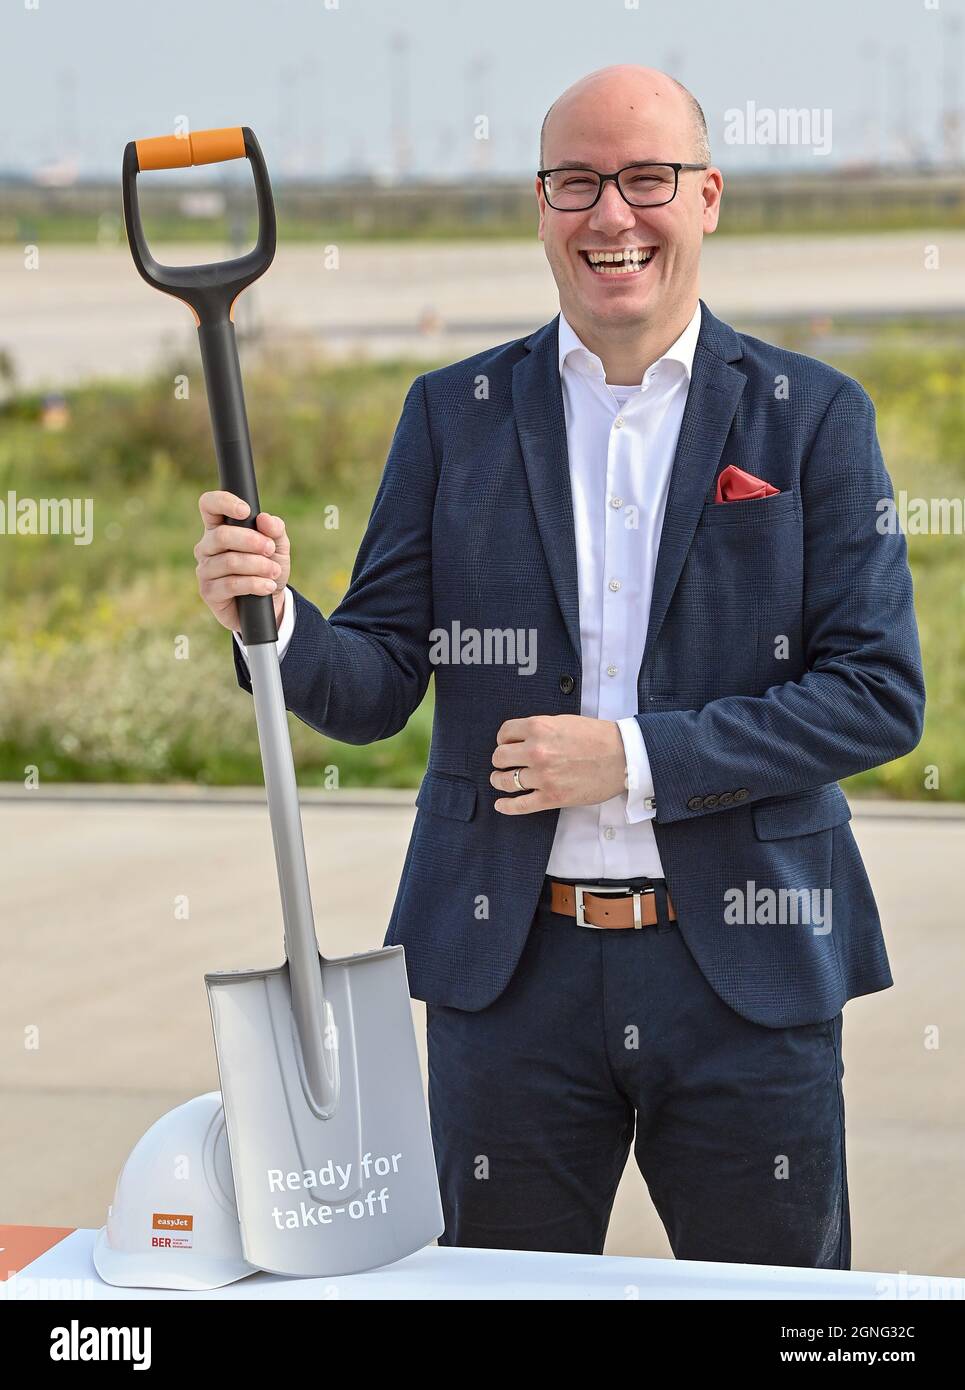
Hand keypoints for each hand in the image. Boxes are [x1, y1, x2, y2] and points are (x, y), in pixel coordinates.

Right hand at [195, 491, 290, 631]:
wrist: (269, 604)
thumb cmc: (268, 569)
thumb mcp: (279, 548)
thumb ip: (275, 530)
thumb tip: (264, 519)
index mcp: (219, 528)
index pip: (209, 505)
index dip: (223, 502)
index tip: (246, 511)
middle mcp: (207, 547)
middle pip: (222, 535)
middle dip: (252, 541)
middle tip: (270, 549)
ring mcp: (205, 569)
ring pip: (230, 561)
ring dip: (258, 566)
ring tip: (274, 572)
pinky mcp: (209, 592)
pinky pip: (231, 584)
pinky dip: (255, 584)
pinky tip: (268, 586)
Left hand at [489, 715, 626, 813]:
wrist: (622, 756)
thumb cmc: (597, 737)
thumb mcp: (563, 721)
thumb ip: (540, 729)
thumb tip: (522, 740)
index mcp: (538, 728)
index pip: (504, 733)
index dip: (504, 739)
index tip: (507, 744)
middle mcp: (536, 751)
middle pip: (499, 757)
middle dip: (501, 760)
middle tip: (506, 763)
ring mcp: (542, 776)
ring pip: (505, 781)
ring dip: (499, 780)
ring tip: (500, 780)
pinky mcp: (551, 797)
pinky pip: (519, 805)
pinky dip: (506, 806)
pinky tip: (500, 805)